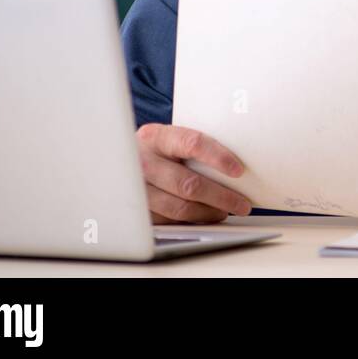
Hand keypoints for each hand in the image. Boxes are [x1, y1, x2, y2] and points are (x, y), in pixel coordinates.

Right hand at [136, 123, 252, 223]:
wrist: (116, 161)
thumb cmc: (154, 151)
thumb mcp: (167, 139)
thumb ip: (191, 146)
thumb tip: (235, 162)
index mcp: (156, 137)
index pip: (192, 144)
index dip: (218, 157)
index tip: (238, 170)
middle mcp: (143, 162)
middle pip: (188, 183)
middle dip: (221, 196)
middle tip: (241, 203)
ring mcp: (137, 189)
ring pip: (179, 207)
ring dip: (208, 212)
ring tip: (225, 211)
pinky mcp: (138, 210)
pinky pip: (169, 221)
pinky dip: (191, 221)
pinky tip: (203, 216)